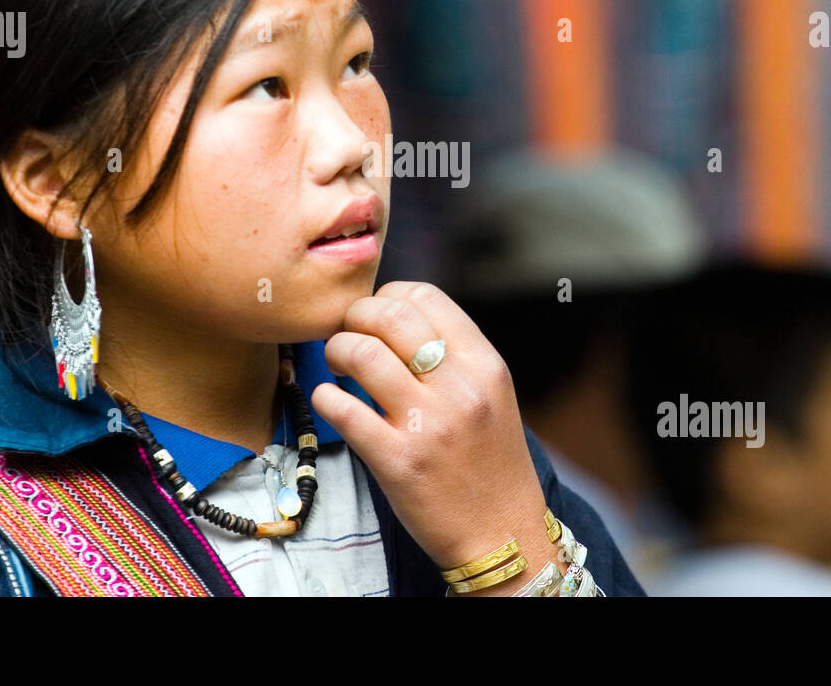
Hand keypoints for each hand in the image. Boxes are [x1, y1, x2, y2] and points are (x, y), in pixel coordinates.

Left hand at [311, 281, 556, 594]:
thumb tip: (395, 315)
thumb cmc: (490, 463)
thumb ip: (454, 355)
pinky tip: (330, 402)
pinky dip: (325, 398)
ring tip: (337, 366)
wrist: (505, 534)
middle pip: (388, 314)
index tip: (374, 317)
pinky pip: (342, 409)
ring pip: (361, 353)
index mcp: (484, 364)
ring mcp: (429, 424)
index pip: (424, 296)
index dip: (387, 296)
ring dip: (335, 351)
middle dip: (354, 317)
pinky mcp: (398, 461)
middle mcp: (460, 388)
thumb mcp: (491, 395)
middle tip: (345, 335)